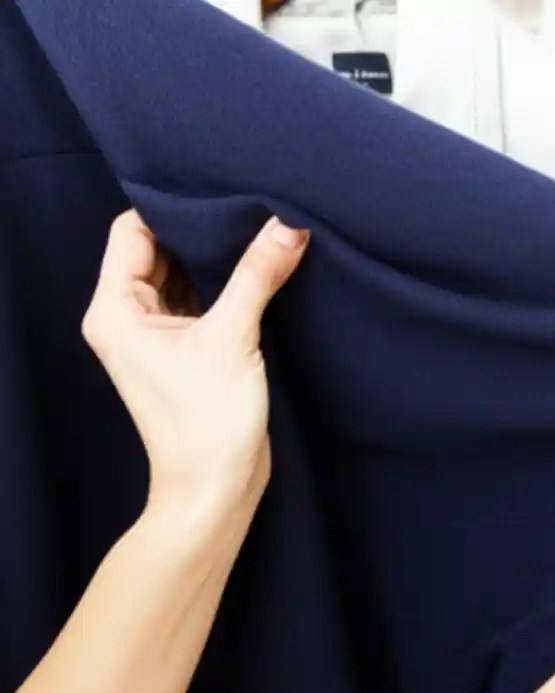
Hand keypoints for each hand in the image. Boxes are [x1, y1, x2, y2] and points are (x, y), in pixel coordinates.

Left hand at [81, 210, 308, 522]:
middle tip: (247, 205)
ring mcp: (155, 336)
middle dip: (201, 230)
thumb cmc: (206, 423)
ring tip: (258, 232)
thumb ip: (258, 275)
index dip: (172, 207)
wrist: (214, 489)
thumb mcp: (233, 338)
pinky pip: (200, 300)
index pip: (133, 232)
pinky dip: (225, 284)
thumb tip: (288, 224)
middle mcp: (126, 318)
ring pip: (182, 274)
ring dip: (216, 257)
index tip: (218, 189)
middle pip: (157, 249)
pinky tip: (259, 270)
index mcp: (115, 310)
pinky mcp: (185, 350)